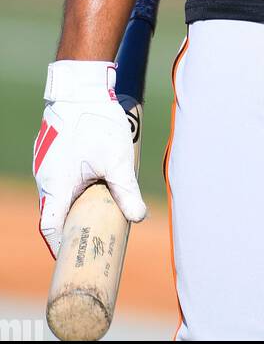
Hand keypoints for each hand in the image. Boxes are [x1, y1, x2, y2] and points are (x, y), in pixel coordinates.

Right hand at [33, 60, 146, 257]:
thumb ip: (126, 191)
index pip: (50, 227)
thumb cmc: (97, 124)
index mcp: (56, 185)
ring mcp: (45, 163)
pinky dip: (68, 188)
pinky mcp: (50, 152)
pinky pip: (56, 178)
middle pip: (52, 212)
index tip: (72, 255)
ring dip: (69, 205)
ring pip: (55, 194)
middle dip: (68, 227)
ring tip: (90, 214)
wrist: (82, 88)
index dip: (59, 245)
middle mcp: (45, 177)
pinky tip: (86, 186)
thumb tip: (139, 218)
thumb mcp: (117, 160)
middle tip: (88, 237)